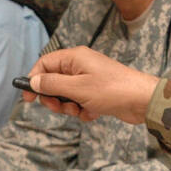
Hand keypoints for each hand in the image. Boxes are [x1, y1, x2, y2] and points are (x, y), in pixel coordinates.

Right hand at [27, 46, 159, 124]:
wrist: (142, 101)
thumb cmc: (112, 90)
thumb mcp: (77, 88)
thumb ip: (52, 84)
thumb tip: (33, 81)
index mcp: (74, 58)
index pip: (44, 64)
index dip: (34, 79)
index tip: (28, 98)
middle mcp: (80, 66)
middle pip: (53, 81)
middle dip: (54, 98)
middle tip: (59, 107)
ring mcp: (89, 80)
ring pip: (66, 95)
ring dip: (69, 107)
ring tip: (80, 110)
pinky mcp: (97, 93)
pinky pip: (80, 103)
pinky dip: (83, 110)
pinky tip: (93, 113)